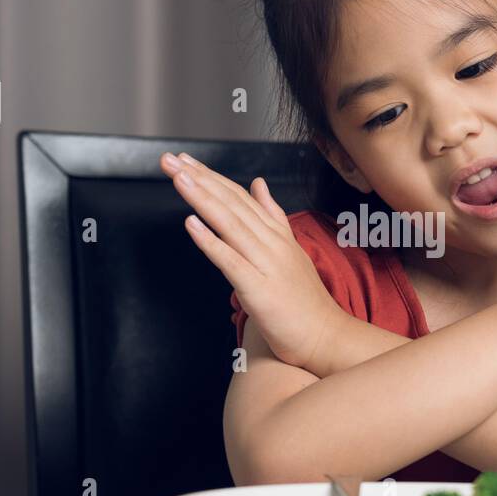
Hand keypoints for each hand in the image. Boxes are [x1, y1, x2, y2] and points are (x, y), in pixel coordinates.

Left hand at [160, 151, 344, 371]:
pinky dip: (210, 241)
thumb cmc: (304, 301)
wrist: (325, 336)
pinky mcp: (258, 288)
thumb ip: (273, 216)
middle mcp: (271, 243)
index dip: (211, 176)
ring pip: (230, 225)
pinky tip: (191, 224)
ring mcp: (266, 264)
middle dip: (199, 179)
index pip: (239, 197)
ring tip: (180, 179)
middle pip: (231, 204)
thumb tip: (259, 184)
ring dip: (203, 199)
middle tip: (170, 160)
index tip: (186, 160)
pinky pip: (230, 261)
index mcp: (276, 233)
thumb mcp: (289, 249)